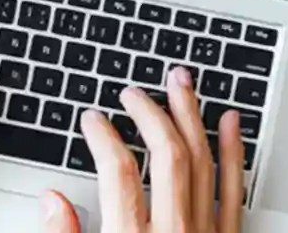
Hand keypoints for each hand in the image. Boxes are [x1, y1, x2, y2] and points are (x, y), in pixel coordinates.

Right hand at [41, 68, 245, 232]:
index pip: (118, 173)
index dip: (103, 138)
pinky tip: (230, 122)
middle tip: (133, 93)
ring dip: (191, 118)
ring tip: (180, 85)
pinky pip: (235, 191)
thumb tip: (51, 202)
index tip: (94, 120)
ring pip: (203, 163)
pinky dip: (234, 152)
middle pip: (167, 156)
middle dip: (149, 115)